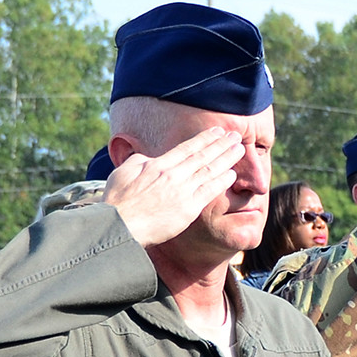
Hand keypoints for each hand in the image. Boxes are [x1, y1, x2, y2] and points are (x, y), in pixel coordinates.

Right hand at [106, 128, 243, 245]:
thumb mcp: (123, 172)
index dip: (204, 139)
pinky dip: (221, 182)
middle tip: (235, 136)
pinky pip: (208, 192)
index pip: (187, 148)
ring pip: (209, 170)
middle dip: (220, 144)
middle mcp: (173, 175)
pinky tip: (232, 174)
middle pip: (202, 156)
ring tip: (239, 149)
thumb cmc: (118, 201)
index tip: (217, 132)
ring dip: (226, 159)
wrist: (120, 225)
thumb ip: (139, 162)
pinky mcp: (187, 209)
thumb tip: (149, 158)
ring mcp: (182, 191)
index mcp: (158, 165)